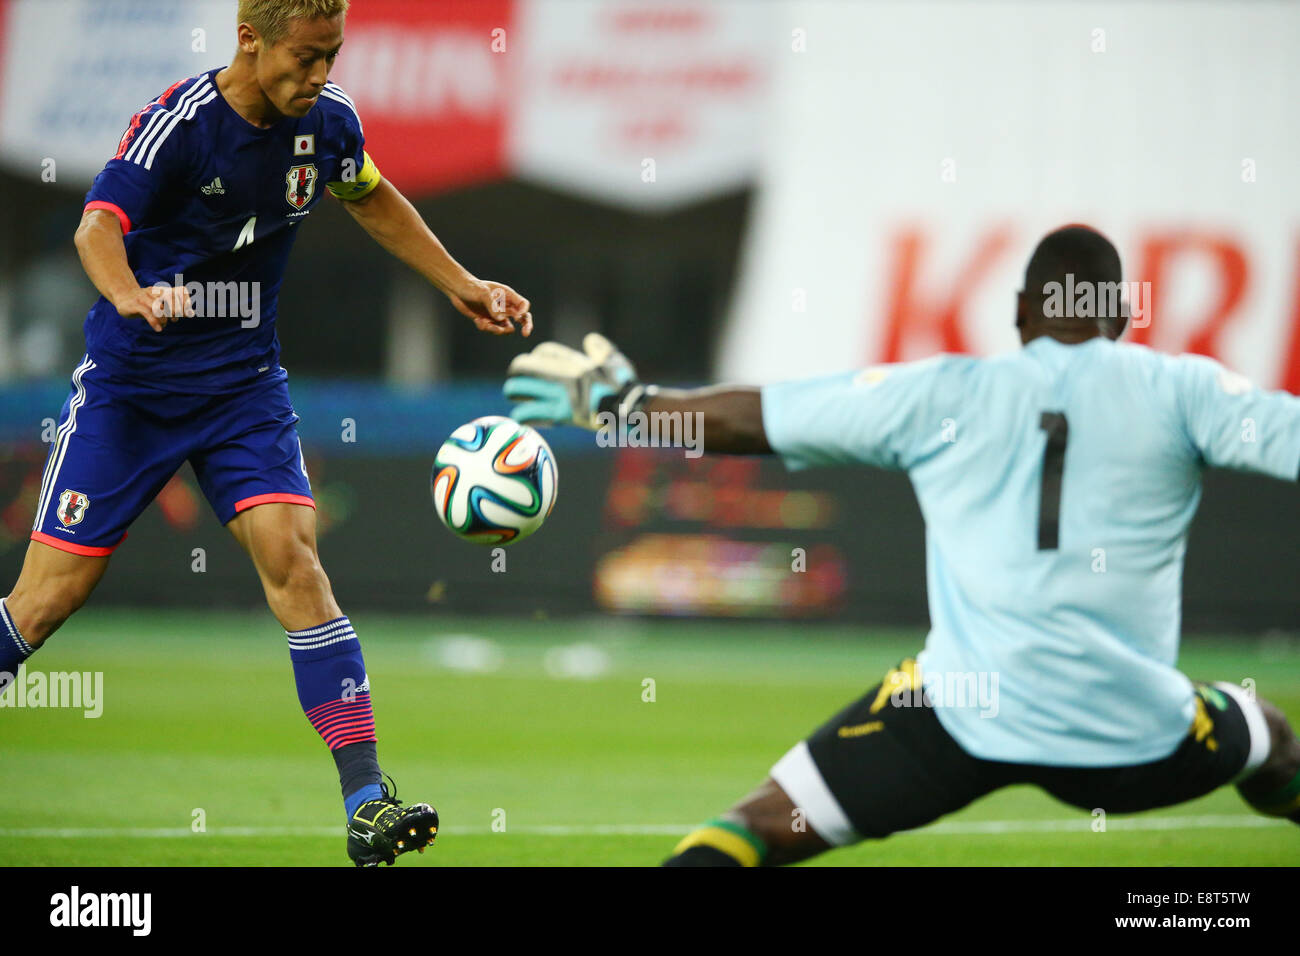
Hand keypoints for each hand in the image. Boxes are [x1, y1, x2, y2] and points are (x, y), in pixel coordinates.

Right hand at [115, 285, 193, 331]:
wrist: (123, 295)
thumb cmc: (145, 301)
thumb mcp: (159, 302)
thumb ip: (174, 307)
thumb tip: (191, 313)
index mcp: (161, 291)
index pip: (178, 292)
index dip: (185, 301)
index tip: (188, 312)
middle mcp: (154, 292)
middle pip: (169, 299)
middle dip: (176, 311)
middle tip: (175, 320)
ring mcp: (144, 298)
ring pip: (158, 307)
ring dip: (164, 318)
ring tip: (164, 324)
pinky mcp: (136, 305)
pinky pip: (148, 314)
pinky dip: (155, 323)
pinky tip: (159, 329)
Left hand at [447, 278, 531, 336]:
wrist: (458, 290)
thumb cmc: (472, 287)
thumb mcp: (482, 293)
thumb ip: (492, 306)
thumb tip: (500, 319)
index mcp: (507, 296)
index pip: (523, 304)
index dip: (524, 312)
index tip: (517, 318)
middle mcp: (505, 306)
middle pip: (522, 318)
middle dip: (526, 326)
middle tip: (525, 334)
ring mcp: (497, 315)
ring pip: (507, 328)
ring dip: (498, 330)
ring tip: (486, 325)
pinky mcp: (488, 321)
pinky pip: (492, 329)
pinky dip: (485, 327)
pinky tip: (477, 320)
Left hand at [504, 333, 642, 429]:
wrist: (628, 410)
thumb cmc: (624, 386)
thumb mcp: (615, 361)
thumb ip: (601, 349)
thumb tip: (590, 339)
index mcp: (574, 361)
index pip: (544, 351)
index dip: (535, 356)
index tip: (535, 362)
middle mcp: (562, 375)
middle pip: (524, 365)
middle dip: (516, 370)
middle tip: (514, 376)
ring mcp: (559, 394)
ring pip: (520, 388)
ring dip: (513, 390)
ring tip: (513, 394)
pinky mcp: (559, 414)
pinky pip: (529, 413)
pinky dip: (522, 415)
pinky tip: (521, 416)